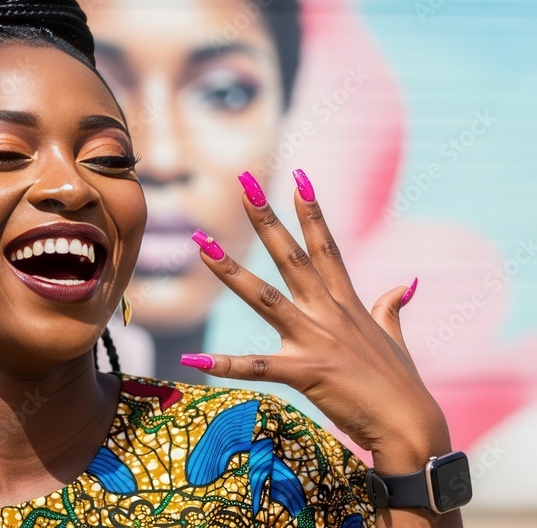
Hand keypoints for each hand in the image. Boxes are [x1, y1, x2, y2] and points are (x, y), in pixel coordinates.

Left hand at [182, 171, 450, 472]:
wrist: (411, 426)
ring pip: (264, 298)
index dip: (311, 212)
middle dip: (266, 219)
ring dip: (230, 271)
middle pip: (291, 257)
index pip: (325, 247)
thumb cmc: (399, 384)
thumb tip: (404, 284)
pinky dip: (224, 364)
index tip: (299, 177)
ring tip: (201, 245)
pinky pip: (256, 367)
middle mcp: (328, 312)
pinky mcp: (305, 371)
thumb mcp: (393, 337)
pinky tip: (194, 358)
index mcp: (347, 303)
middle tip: (243, 183)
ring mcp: (315, 339)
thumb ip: (390, 308)